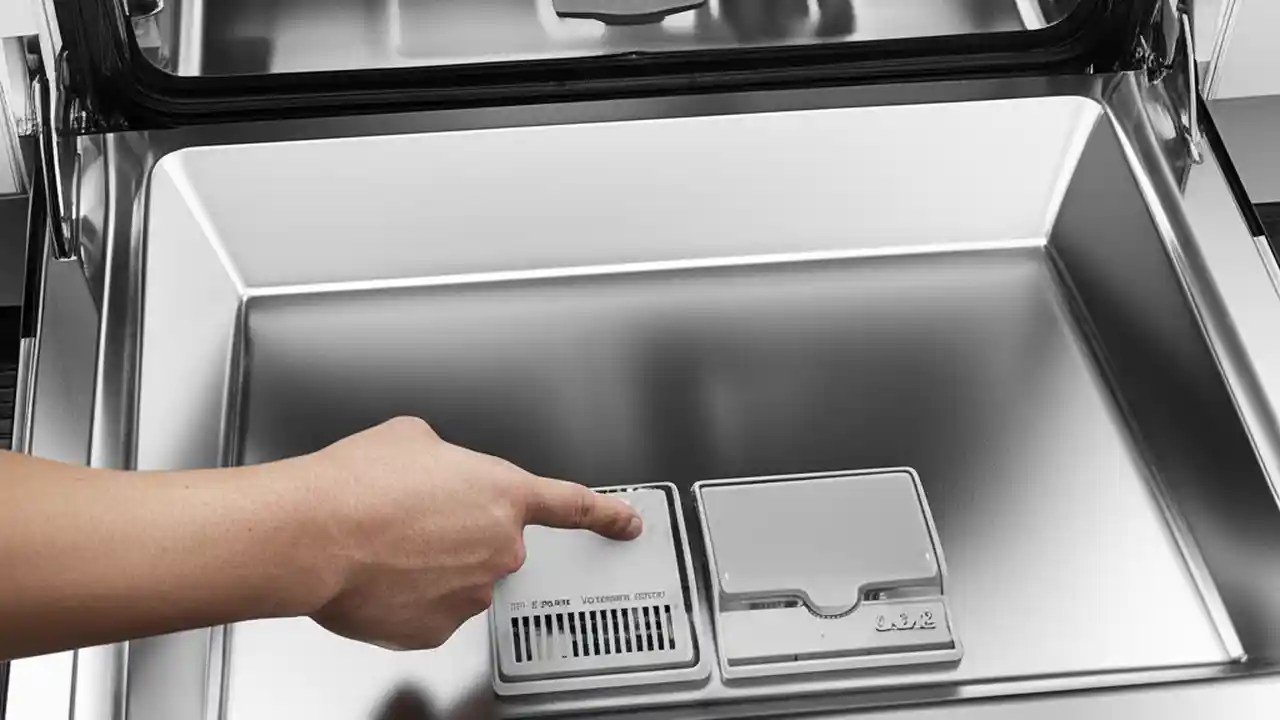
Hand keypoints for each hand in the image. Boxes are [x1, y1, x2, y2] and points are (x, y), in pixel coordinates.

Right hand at [293, 417, 641, 650]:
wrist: (313, 533)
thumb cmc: (356, 483)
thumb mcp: (412, 438)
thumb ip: (445, 459)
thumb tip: (435, 471)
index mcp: (502, 492)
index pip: (572, 505)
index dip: (606, 515)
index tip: (627, 525)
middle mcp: (498, 546)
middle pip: (491, 541)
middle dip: (457, 532)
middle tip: (408, 518)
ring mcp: (472, 592)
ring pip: (459, 577)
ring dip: (430, 563)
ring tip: (383, 543)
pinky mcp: (438, 629)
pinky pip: (431, 609)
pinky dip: (408, 596)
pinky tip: (379, 574)